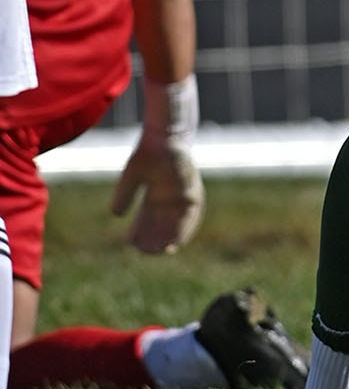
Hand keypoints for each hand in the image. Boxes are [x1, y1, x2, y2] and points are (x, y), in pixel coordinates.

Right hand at [110, 139, 204, 253]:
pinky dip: (185, 229)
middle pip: (162, 224)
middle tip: (144, 251)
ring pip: (177, 223)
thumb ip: (125, 194)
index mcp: (156, 196)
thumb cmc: (149, 153)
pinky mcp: (193, 192)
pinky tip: (176, 241)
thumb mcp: (133, 176)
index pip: (147, 219)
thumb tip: (115, 214)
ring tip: (159, 251)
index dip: (140, 231)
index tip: (131, 243)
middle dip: (154, 238)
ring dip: (169, 238)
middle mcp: (170, 198)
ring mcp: (183, 195)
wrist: (168, 137)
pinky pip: (191, 215)